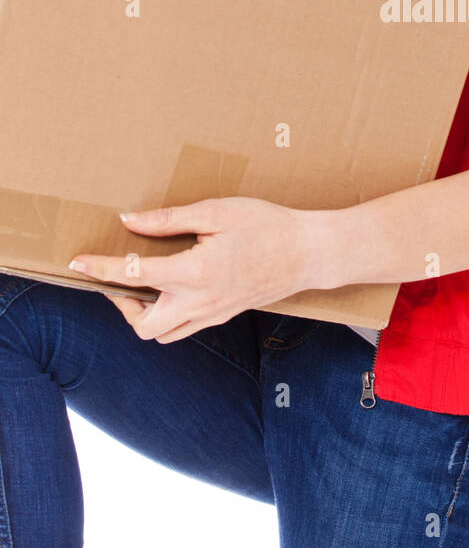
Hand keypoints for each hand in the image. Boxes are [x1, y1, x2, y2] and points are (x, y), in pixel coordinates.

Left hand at [67, 197, 340, 343]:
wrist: (310, 253)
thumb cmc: (267, 226)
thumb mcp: (217, 212)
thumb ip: (169, 220)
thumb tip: (128, 221)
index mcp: (195, 273)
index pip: (134, 275)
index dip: (101, 269)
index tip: (78, 263)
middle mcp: (200, 303)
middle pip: (143, 327)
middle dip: (121, 306)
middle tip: (119, 279)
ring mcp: (212, 315)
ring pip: (163, 335)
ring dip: (143, 315)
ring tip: (142, 286)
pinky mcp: (223, 316)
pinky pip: (184, 329)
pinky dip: (167, 315)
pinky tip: (171, 289)